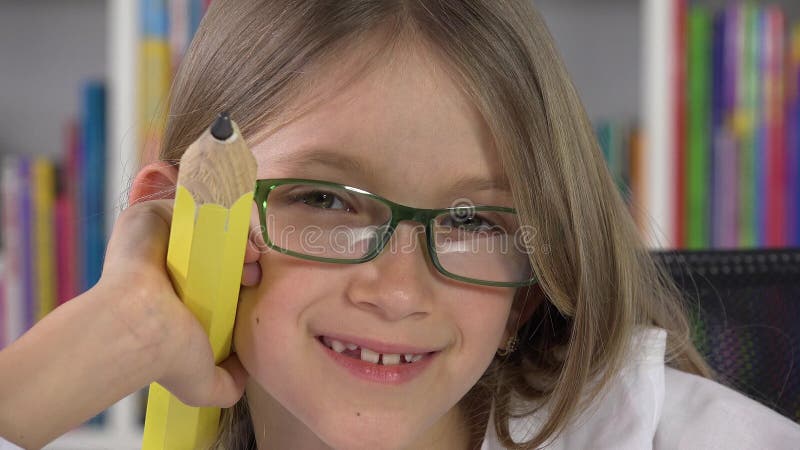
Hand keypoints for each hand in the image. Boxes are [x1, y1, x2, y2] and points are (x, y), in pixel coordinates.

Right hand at [98, 198, 257, 407]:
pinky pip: (190, 203)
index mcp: (183, 292)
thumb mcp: (202, 382)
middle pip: (220, 243)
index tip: (257, 281)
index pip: (222, 270)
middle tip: (254, 271)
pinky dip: (215, 213)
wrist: (142, 328)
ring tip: (248, 257)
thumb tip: (242, 378)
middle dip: (245, 252)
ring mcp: (161, 238)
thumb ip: (226, 383)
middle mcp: (173, 263)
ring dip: (235, 234)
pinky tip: (233, 236)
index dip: (246, 271)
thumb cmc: (168, 354)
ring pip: (209, 222)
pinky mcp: (150, 217)